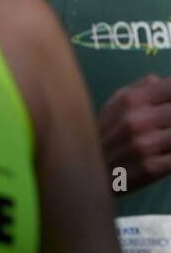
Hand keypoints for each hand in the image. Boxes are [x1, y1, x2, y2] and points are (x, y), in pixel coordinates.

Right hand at [98, 74, 170, 192]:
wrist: (89, 171)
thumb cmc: (106, 134)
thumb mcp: (116, 104)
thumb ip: (143, 89)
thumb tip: (163, 81)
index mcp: (132, 99)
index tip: (169, 105)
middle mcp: (138, 119)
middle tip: (167, 123)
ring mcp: (145, 145)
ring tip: (165, 135)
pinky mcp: (153, 168)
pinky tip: (167, 151)